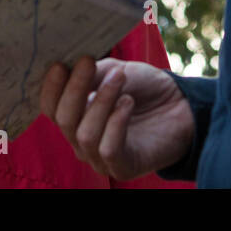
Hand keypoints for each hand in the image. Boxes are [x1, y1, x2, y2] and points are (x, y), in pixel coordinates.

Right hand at [40, 56, 193, 179]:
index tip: (60, 64)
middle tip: (88, 62)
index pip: (50, 107)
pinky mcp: (122, 169)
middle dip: (75, 89)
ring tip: (120, 78)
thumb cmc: (143, 87)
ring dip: (101, 101)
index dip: (51, 87)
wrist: (181, 104)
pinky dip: (116, 122)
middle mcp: (81, 139)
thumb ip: (91, 73)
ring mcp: (99, 158)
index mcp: (74, 115)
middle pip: (64, 119)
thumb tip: (70, 68)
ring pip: (84, 134)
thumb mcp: (114, 70)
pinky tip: (128, 102)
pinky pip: (108, 149)